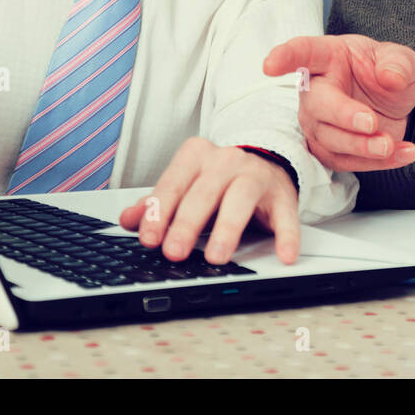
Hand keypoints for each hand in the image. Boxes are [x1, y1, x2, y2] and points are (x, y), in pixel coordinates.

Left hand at [118, 138, 299, 264]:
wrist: (266, 163)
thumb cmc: (219, 180)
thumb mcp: (185, 186)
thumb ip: (157, 204)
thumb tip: (127, 220)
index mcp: (197, 157)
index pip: (173, 184)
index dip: (159, 213)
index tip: (149, 239)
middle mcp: (227, 161)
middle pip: (204, 193)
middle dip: (187, 224)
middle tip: (174, 252)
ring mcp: (256, 176)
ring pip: (241, 199)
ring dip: (228, 229)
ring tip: (217, 257)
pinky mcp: (283, 195)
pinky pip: (286, 216)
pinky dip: (287, 236)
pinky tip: (283, 255)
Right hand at [263, 34, 414, 172]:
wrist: (396, 102)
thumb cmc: (388, 72)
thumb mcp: (403, 60)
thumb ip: (399, 64)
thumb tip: (390, 77)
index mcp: (328, 57)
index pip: (303, 52)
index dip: (285, 58)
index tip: (270, 66)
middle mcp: (316, 90)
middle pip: (317, 105)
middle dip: (343, 116)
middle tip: (371, 123)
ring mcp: (318, 122)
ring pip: (330, 140)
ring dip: (362, 146)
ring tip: (390, 144)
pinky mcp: (330, 149)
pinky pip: (348, 162)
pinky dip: (378, 162)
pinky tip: (404, 152)